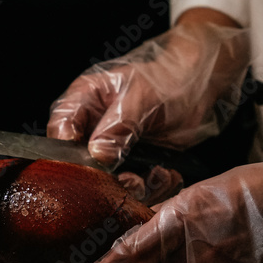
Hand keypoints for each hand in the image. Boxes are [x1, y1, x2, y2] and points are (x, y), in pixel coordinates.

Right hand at [48, 8, 248, 168]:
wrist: (202, 82)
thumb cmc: (169, 76)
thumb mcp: (142, 98)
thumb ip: (118, 126)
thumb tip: (97, 155)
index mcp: (84, 99)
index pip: (60, 129)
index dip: (69, 152)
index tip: (92, 166)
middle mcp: (94, 126)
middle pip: (81, 163)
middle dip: (106, 178)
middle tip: (130, 179)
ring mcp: (114, 146)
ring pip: (109, 181)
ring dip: (133, 186)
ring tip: (154, 176)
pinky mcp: (135, 163)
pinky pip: (134, 185)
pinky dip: (152, 186)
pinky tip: (167, 174)